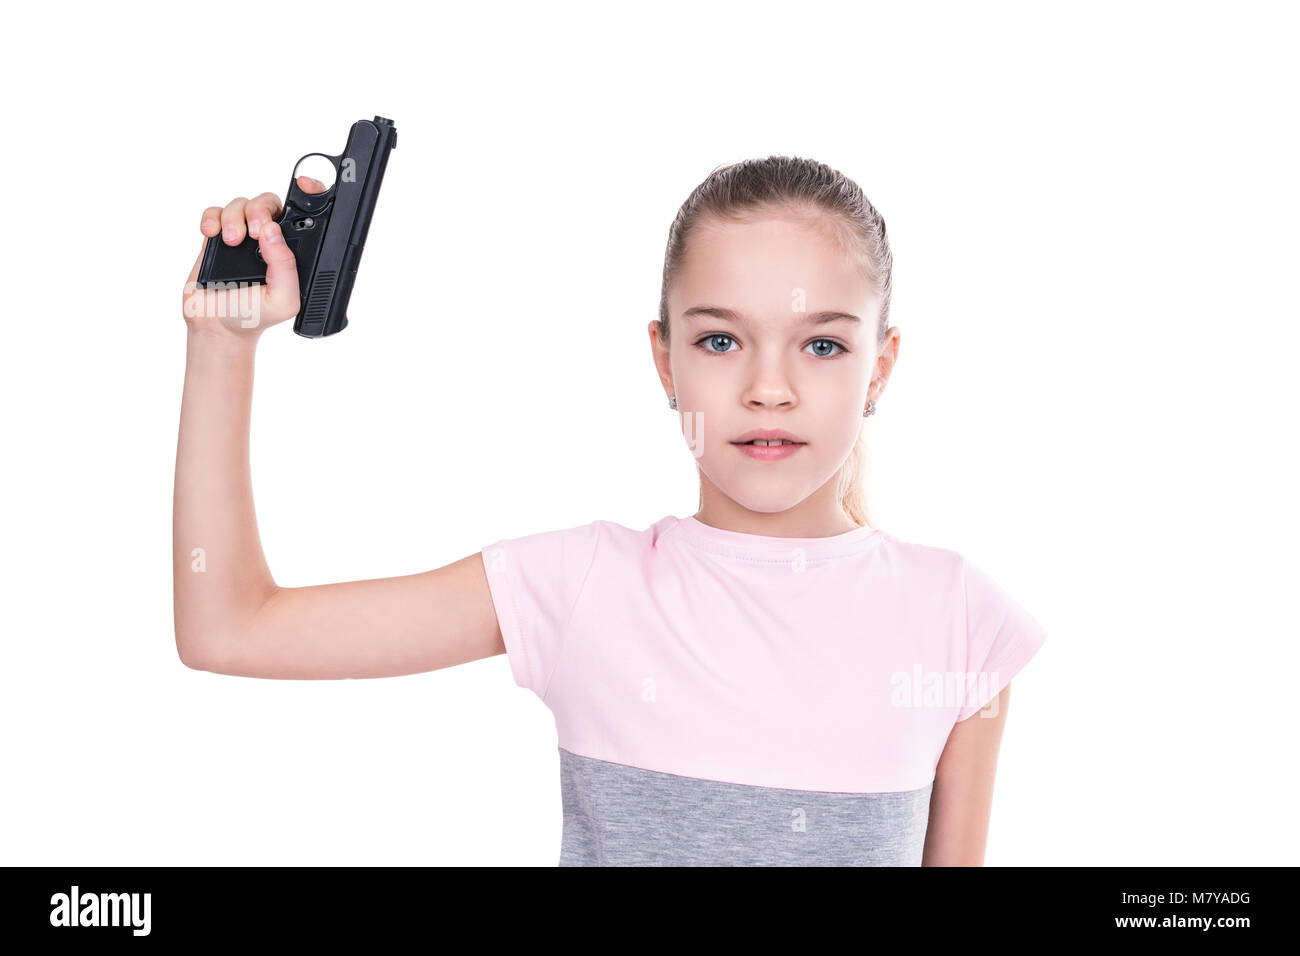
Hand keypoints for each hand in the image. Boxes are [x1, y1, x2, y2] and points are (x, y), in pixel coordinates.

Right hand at [181, 176, 328, 338]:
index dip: (308, 194)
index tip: (306, 187)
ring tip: (233, 242)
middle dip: (260, 209)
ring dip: (235, 217)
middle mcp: (268, 239)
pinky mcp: (216, 237)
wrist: (218, 327)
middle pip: (268, 202)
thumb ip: (285, 266)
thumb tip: (272, 231)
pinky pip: (213, 212)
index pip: (302, 215)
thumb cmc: (255, 315)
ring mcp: (241, 235)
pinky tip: (213, 235)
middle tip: (255, 232)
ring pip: (240, 203)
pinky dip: (212, 218)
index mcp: (292, 250)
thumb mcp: (283, 299)